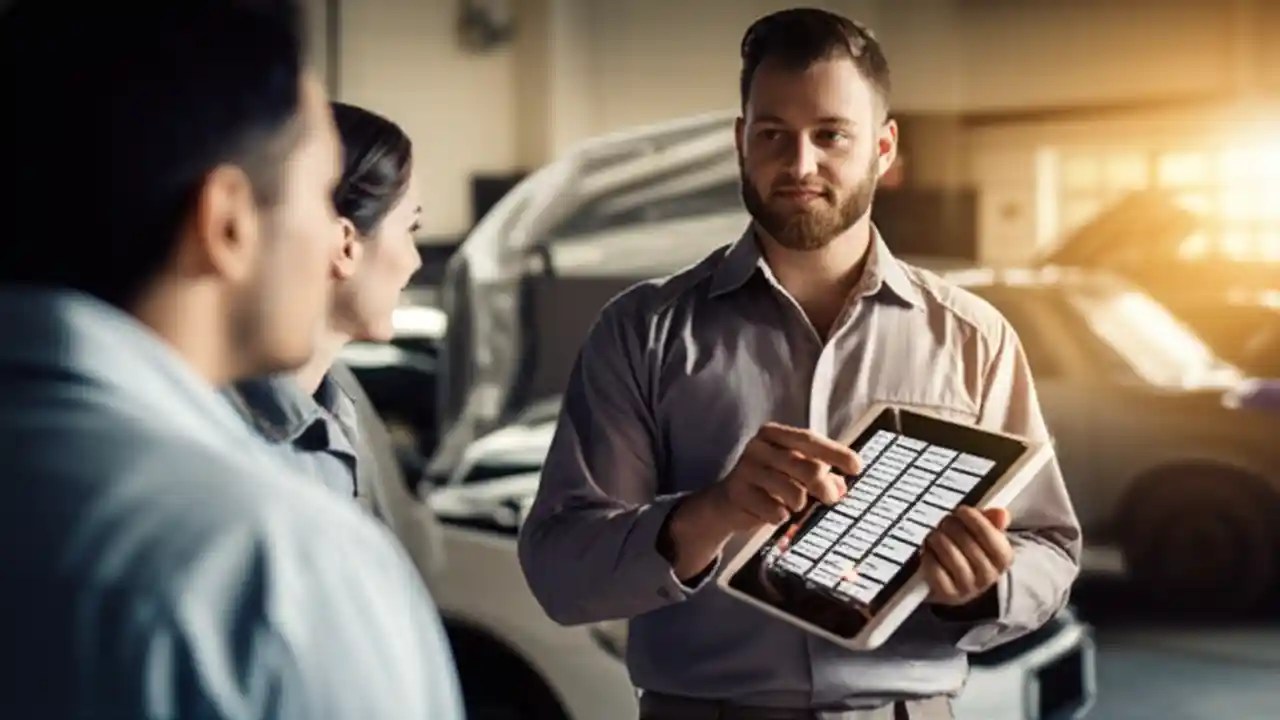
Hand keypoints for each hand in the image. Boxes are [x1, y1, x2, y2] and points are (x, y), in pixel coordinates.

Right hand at [711, 423, 861, 531]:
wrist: (726, 504)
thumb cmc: (768, 484)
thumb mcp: (794, 475)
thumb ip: (820, 475)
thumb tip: (841, 486)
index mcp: (774, 434)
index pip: (810, 440)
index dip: (836, 453)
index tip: (857, 467)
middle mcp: (758, 447)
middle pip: (807, 467)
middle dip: (824, 487)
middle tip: (832, 499)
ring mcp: (746, 469)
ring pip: (794, 492)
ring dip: (800, 504)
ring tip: (794, 505)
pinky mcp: (738, 493)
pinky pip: (775, 511)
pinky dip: (781, 516)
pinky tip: (775, 513)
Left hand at [921, 506, 1013, 606]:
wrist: (949, 583)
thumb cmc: (966, 552)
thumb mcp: (980, 535)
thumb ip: (991, 521)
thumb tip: (1001, 514)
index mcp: (1003, 559)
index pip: (992, 537)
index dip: (975, 520)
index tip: (962, 511)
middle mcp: (989, 576)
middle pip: (967, 543)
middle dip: (951, 527)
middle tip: (944, 523)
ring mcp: (968, 588)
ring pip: (951, 555)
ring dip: (938, 539)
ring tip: (934, 535)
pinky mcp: (948, 595)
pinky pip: (936, 571)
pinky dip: (929, 557)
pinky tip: (928, 552)